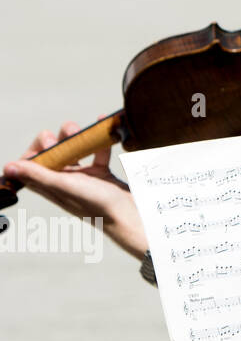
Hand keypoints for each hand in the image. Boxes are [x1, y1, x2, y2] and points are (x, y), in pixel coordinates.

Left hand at [4, 122, 148, 260]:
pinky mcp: (101, 173)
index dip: (35, 151)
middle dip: (57, 140)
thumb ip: (38, 175)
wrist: (128, 214)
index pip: (32, 166)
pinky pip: (97, 152)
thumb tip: (9, 167)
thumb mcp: (64, 186)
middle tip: (64, 137)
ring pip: (73, 151)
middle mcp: (64, 181)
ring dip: (76, 138)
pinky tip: (102, 127)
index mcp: (50, 186)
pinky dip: (100, 140)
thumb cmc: (97, 204)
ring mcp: (83, 177)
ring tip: (82, 130)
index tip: (46, 143)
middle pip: (52, 155)